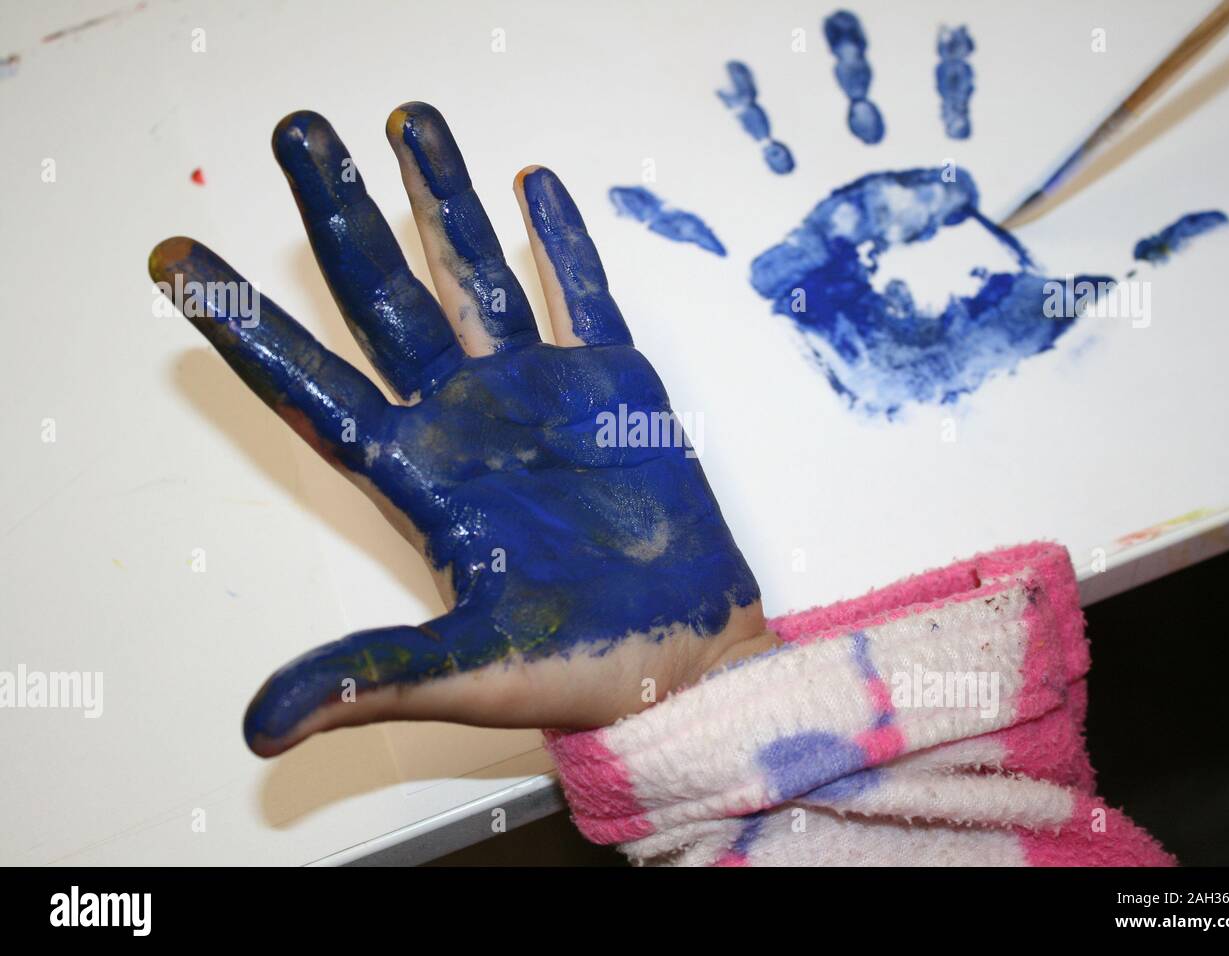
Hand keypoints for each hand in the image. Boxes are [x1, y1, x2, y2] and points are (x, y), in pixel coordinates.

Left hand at [150, 104, 771, 756]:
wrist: (688, 658)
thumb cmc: (584, 668)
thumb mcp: (474, 672)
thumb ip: (372, 678)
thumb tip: (260, 730)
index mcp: (422, 474)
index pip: (314, 385)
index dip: (245, 324)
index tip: (179, 257)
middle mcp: (466, 418)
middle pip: (387, 297)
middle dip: (342, 213)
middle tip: (299, 131)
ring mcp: (539, 393)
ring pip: (477, 275)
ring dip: (441, 199)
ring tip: (407, 119)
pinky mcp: (614, 387)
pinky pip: (581, 294)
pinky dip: (562, 240)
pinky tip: (531, 184)